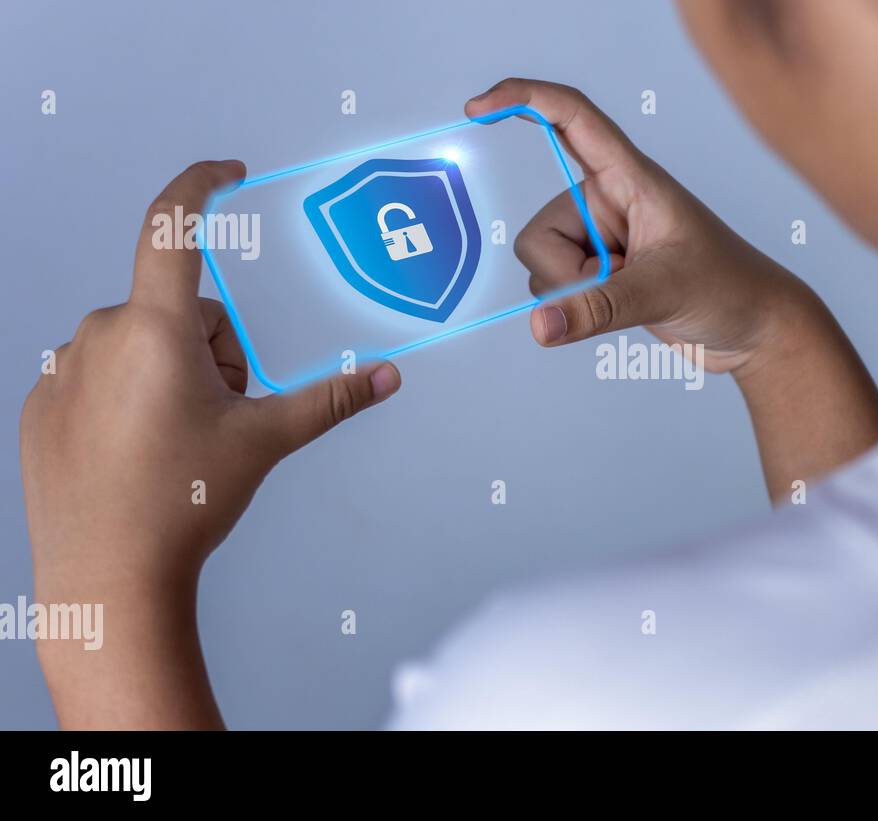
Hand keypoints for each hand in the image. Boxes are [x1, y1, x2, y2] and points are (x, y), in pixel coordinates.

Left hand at [21, 160, 400, 726]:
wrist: (107, 579)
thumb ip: (330, 398)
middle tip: (224, 415)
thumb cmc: (184, 503)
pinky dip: (127, 400)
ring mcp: (61, 371)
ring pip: (137, 347)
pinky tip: (139, 456)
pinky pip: (97, 377)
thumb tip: (388, 377)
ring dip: (170, 376)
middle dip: (213, 352)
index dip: (201, 186)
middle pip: (178, 315)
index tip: (226, 172)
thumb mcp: (266, 441)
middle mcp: (99, 335)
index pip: (173, 227)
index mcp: (155, 329)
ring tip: (180, 444)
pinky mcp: (41, 407)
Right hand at [467, 78, 825, 374]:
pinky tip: (622, 306)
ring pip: (542, 266)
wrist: (757, 330)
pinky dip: (575, 309)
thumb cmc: (730, 289)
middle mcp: (608, 202)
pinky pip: (555, 292)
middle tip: (623, 284)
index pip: (571, 119)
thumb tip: (538, 326)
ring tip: (633, 294)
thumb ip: (596, 309)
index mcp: (631, 178)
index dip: (522, 100)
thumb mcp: (663, 292)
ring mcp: (601, 240)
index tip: (477, 106)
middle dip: (565, 273)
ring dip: (574, 294)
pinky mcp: (600, 274)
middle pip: (539, 230)